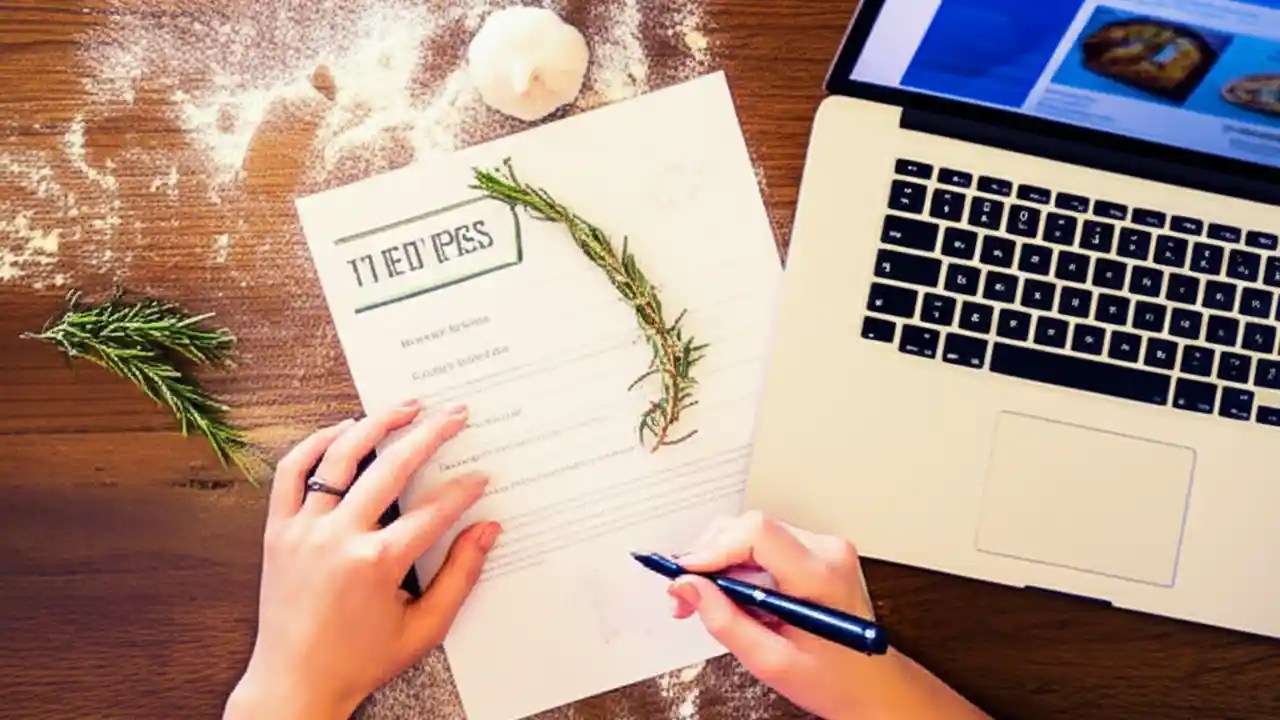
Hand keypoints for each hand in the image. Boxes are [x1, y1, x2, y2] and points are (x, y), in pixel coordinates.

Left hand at [224, 400, 499, 719]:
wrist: (294, 683)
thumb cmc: (359, 660)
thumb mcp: (424, 627)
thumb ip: (460, 575)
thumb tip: (487, 530)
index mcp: (377, 563)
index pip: (434, 510)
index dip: (464, 489)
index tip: (481, 475)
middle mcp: (338, 538)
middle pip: (392, 467)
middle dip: (430, 434)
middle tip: (454, 415)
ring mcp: (303, 530)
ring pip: (341, 456)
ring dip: (377, 424)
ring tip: (405, 406)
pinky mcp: (278, 530)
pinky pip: (292, 471)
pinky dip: (317, 443)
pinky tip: (344, 428)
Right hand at [669, 512, 986, 719]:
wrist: (873, 685)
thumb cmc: (834, 679)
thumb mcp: (771, 661)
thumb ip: (725, 622)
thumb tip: (688, 588)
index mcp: (820, 576)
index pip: (757, 533)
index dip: (713, 548)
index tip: (686, 572)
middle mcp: (826, 551)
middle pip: (749, 529)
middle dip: (710, 558)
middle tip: (686, 595)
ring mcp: (824, 548)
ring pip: (752, 535)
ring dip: (722, 564)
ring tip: (707, 602)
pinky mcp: (817, 553)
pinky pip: (765, 546)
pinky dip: (740, 567)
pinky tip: (734, 598)